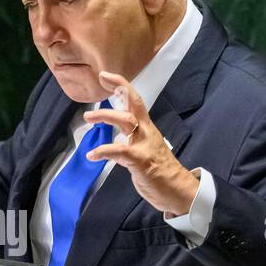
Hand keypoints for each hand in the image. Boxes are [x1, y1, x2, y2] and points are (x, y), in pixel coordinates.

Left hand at [85, 71, 198, 215]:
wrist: (177, 190)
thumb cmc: (160, 172)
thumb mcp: (143, 152)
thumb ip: (129, 143)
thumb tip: (116, 140)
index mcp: (147, 128)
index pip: (135, 101)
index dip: (121, 86)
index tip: (105, 76)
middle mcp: (146, 132)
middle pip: (133, 106)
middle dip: (116, 93)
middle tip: (96, 89)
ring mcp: (144, 145)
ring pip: (127, 122)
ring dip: (106, 117)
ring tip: (88, 118)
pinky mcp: (140, 161)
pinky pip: (119, 152)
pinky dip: (103, 151)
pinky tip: (92, 155)